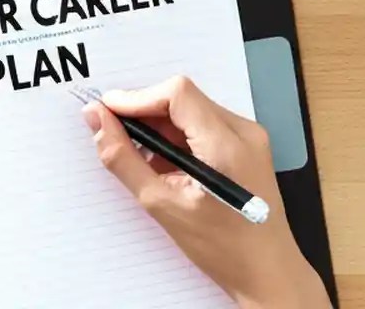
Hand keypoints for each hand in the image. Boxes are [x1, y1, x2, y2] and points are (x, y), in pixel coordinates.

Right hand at [83, 77, 329, 308]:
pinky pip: (206, 127)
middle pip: (184, 99)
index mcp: (227, 143)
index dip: (137, 98)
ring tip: (141, 160)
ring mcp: (250, 137)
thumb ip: (124, 159)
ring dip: (161, 128)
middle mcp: (244, 131)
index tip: (106, 113)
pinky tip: (166, 166)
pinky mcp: (248, 146)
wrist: (267, 271)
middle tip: (116, 136)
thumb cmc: (222, 248)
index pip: (177, 94)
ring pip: (193, 111)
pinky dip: (179, 139)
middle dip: (145, 113)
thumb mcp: (163, 205)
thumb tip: (97, 121)